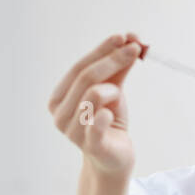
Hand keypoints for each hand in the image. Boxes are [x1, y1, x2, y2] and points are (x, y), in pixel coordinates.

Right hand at [48, 33, 143, 178]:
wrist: (114, 157)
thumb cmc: (109, 122)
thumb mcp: (113, 90)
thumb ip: (118, 67)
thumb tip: (131, 38)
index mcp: (59, 98)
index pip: (79, 67)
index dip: (101, 51)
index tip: (123, 37)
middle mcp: (60, 114)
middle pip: (86, 77)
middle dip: (113, 60)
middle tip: (135, 49)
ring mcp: (72, 132)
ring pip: (93, 95)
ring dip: (113, 90)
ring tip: (118, 99)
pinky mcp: (91, 146)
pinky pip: (98, 123)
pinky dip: (107, 114)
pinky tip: (111, 115)